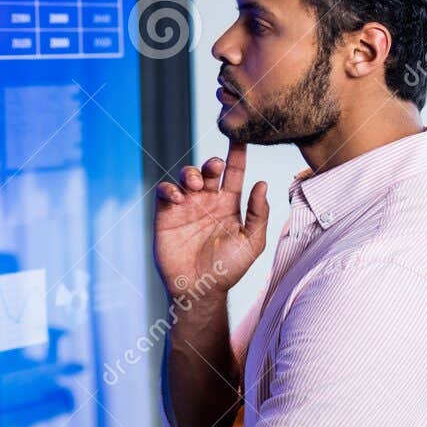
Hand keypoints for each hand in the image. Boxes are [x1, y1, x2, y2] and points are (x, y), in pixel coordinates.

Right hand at [154, 138, 269, 298]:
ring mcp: (186, 206)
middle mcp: (207, 200)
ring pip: (186, 176)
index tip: (242, 136)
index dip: (237, 153)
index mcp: (229, 204)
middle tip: (214, 168)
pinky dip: (169, 189)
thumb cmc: (228, 269)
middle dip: (210, 163)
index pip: (234, 172)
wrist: (199, 290)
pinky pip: (165, 191)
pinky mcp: (166, 214)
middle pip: (208, 170)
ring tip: (194, 185)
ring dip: (190, 173)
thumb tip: (261, 183)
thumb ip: (258, 214)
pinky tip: (178, 197)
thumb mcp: (252, 243)